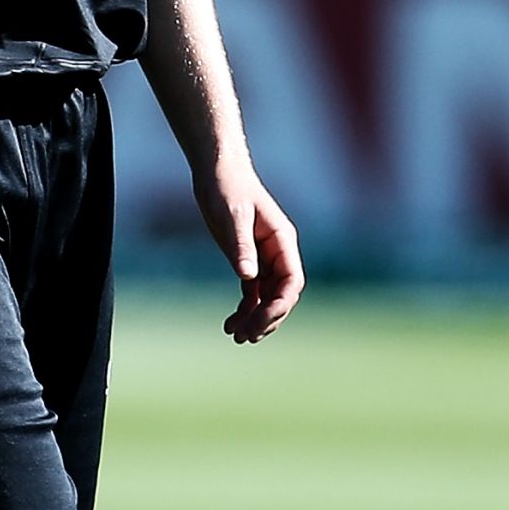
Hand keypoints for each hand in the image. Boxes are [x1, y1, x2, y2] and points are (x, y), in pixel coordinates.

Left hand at [192, 162, 304, 343]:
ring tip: (236, 336)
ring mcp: (264, 258)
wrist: (216, 172)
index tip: (260, 319)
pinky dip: (244, 310)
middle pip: (281, 296)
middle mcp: (278, 253)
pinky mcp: (248, 260)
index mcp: (282, 241)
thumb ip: (241, 246)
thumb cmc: (227, 187)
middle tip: (245, 337)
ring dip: (255, 319)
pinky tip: (230, 324)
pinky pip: (252, 293)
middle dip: (267, 318)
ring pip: (267, 298)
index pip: (292, 282)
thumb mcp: (232, 216)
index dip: (280, 305)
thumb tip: (248, 278)